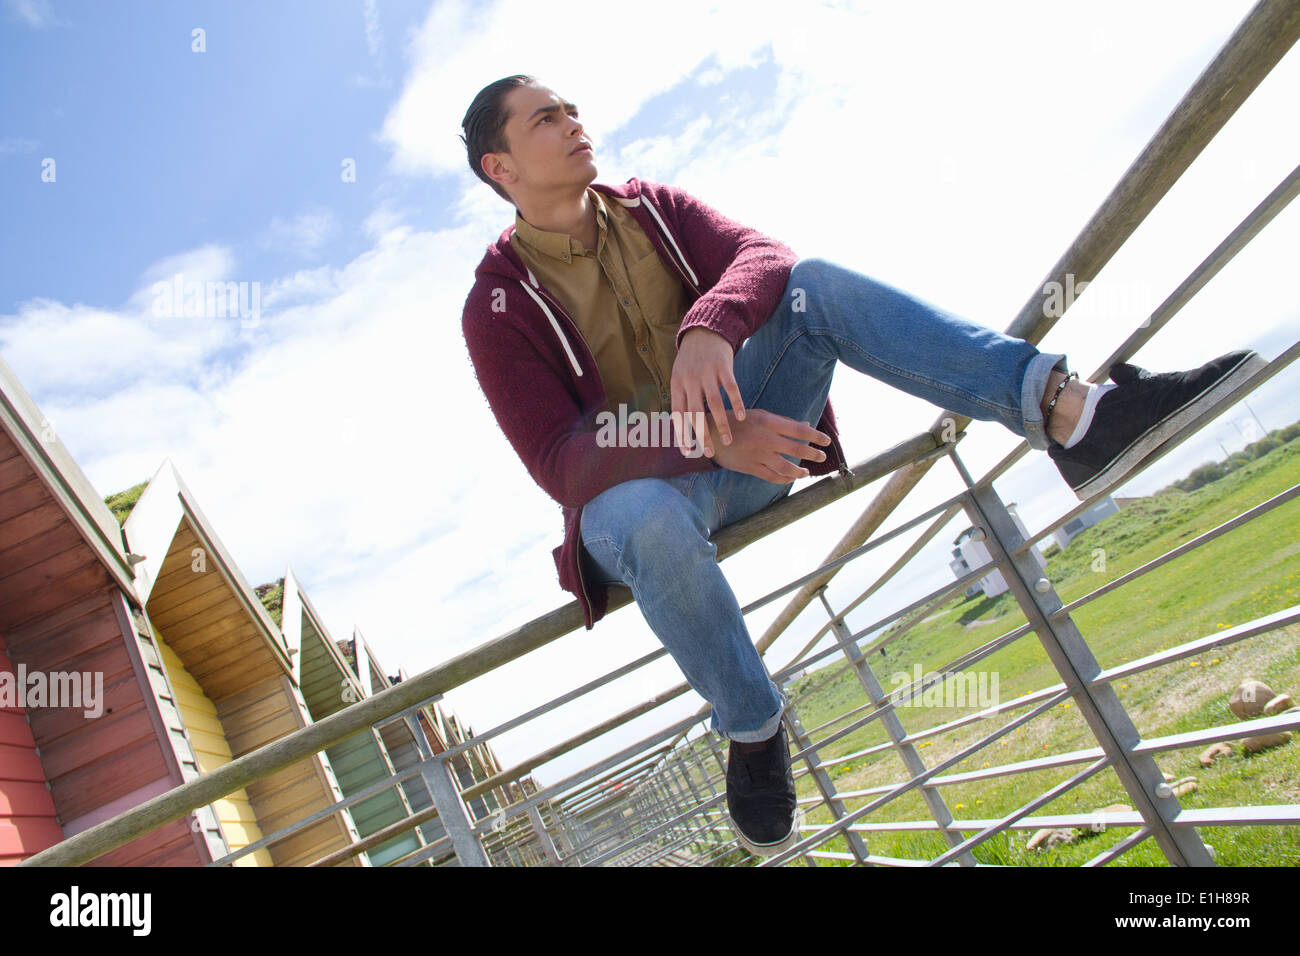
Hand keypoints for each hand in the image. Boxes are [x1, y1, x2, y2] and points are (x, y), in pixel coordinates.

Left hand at [670, 327, 744, 456]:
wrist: (704, 331)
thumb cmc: (692, 360)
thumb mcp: (679, 376)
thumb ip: (682, 398)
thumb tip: (683, 426)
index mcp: (677, 385)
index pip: (678, 415)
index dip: (682, 435)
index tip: (688, 452)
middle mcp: (690, 380)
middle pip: (695, 413)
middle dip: (702, 435)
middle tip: (710, 452)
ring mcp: (706, 373)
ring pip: (713, 404)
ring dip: (722, 424)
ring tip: (728, 439)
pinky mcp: (723, 366)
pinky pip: (731, 388)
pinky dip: (736, 403)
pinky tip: (742, 416)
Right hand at [707, 408, 830, 482]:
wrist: (710, 435)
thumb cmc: (737, 421)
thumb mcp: (760, 415)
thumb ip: (783, 422)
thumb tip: (806, 426)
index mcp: (768, 422)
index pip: (799, 430)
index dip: (816, 436)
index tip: (827, 441)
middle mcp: (765, 439)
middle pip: (796, 449)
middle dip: (813, 454)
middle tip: (821, 457)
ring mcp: (758, 455)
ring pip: (786, 467)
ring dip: (799, 471)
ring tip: (806, 472)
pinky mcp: (750, 467)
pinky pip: (772, 477)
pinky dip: (784, 479)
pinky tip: (790, 478)